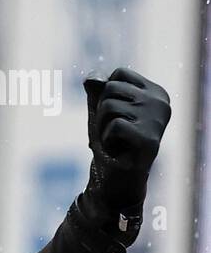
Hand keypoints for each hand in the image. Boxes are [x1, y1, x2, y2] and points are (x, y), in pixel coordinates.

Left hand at [80, 67, 170, 241]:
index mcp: (156, 92)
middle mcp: (161, 102)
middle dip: (100, 110)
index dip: (105, 94)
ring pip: (108, 106)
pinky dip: (105, 138)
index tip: (114, 114)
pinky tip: (116, 149)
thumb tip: (90, 79)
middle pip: (111, 88)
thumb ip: (97, 92)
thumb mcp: (101, 111)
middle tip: (111, 130)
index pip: (119, 74)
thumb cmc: (110, 142)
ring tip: (114, 139)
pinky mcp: (150, 139)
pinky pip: (113, 126)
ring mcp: (158, 120)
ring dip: (100, 125)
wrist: (115, 178)